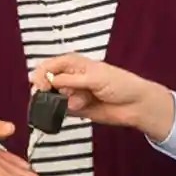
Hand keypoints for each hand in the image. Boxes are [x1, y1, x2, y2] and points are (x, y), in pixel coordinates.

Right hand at [29, 53, 174, 140]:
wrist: (135, 105)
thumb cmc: (119, 84)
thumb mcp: (94, 77)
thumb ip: (70, 80)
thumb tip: (48, 81)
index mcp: (75, 63)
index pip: (50, 65)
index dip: (42, 73)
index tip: (40, 85)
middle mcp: (71, 77)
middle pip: (47, 81)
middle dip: (46, 89)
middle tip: (49, 96)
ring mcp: (73, 94)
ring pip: (53, 97)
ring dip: (61, 101)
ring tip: (81, 103)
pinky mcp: (76, 109)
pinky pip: (62, 110)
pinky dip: (64, 111)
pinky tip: (80, 109)